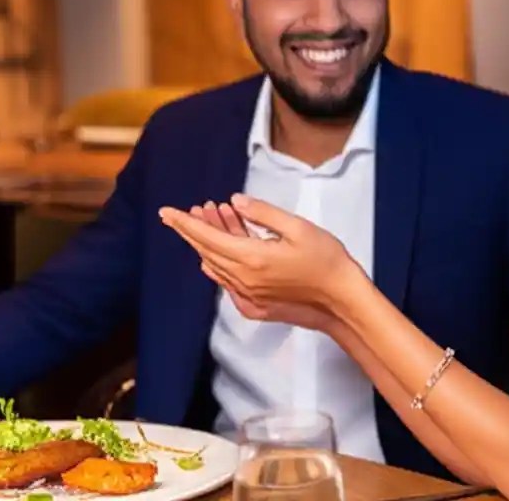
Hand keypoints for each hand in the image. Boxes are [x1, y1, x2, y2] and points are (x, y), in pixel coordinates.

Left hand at [159, 194, 362, 311]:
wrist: (342, 301)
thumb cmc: (326, 261)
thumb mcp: (298, 227)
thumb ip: (263, 213)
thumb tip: (236, 201)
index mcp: (251, 258)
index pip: (206, 237)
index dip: (184, 222)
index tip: (166, 212)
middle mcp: (244, 279)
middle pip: (207, 251)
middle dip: (194, 229)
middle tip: (187, 211)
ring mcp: (249, 295)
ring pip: (216, 265)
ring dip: (209, 242)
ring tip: (213, 218)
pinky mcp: (256, 306)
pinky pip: (227, 282)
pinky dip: (219, 262)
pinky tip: (219, 252)